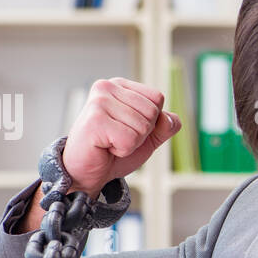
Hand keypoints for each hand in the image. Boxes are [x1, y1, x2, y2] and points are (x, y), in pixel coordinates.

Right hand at [61, 78, 180, 197]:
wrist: (87, 171)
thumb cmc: (113, 151)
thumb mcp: (147, 137)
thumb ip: (164, 126)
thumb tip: (171, 119)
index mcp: (119, 85)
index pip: (157, 98)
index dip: (150, 122)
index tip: (127, 128)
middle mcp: (107, 88)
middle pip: (152, 112)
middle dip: (141, 134)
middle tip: (117, 138)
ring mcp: (99, 102)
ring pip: (142, 127)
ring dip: (130, 144)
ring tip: (110, 142)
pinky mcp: (95, 120)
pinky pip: (129, 139)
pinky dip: (122, 150)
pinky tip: (105, 147)